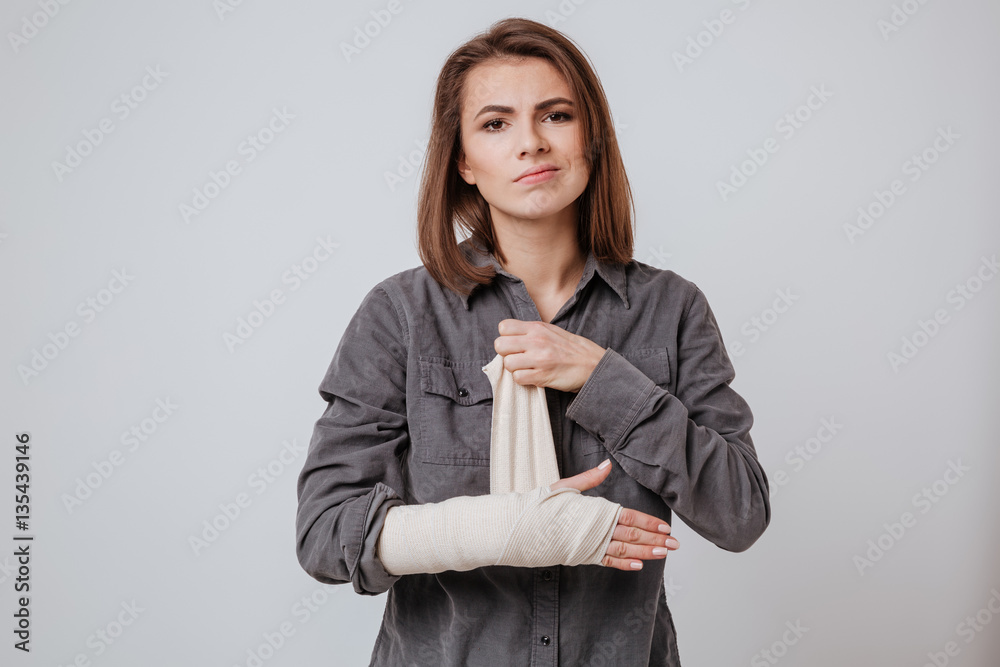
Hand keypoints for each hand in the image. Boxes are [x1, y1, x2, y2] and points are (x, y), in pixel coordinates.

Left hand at [494, 319, 605, 392]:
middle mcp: (536, 340)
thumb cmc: (572, 349)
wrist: (593, 365)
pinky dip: (522, 380)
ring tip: (527, 368)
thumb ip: (532, 331)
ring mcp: (539, 358)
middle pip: (500, 345)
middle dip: (506, 353)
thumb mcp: (552, 331)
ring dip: (514, 368)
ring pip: (507, 363)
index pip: (503, 327)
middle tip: (518, 358)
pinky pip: (517, 378)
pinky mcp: (542, 376)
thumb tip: (511, 336)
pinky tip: (532, 377)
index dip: (506, 337)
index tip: (515, 344)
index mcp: (537, 327)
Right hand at [550, 459, 678, 570]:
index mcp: (596, 511)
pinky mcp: (584, 555)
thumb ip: (590, 478)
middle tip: (674, 544)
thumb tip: (607, 465)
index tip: (665, 527)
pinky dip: (624, 564)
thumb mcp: (566, 487)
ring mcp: (591, 545)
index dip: (648, 523)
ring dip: (645, 553)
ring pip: (624, 551)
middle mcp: (597, 530)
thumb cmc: (542, 506)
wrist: (522, 528)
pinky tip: (638, 566)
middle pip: (632, 536)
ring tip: (663, 554)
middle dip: (655, 540)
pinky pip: (608, 561)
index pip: (629, 518)